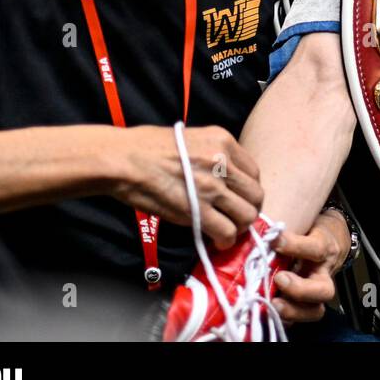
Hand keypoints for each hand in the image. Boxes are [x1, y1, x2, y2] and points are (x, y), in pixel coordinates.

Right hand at [111, 125, 262, 248]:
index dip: (247, 189)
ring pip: (247, 215)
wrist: (123, 160)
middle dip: (249, 209)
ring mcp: (212, 186)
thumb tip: (225, 177)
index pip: (254, 171)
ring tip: (228, 231)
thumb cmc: (147, 147)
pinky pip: (227, 231)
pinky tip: (217, 241)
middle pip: (256, 194)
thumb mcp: (192, 138)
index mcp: (223, 141)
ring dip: (241, 227)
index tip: (238, 198)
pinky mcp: (197, 210)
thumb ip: (214, 155)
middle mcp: (224, 162)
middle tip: (236, 217)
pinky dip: (226, 240)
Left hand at [270, 209, 348, 323]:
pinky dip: (283, 318)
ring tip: (273, 303)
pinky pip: (298, 319)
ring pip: (314, 311)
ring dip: (293, 310)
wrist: (326, 240)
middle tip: (279, 279)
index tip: (274, 240)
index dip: (295, 246)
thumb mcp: (305, 221)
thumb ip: (286, 226)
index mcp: (324, 248)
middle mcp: (323, 274)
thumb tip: (257, 224)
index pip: (315, 248)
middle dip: (300, 289)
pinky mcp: (304, 306)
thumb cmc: (309, 230)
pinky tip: (266, 313)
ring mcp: (315, 293)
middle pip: (322, 290)